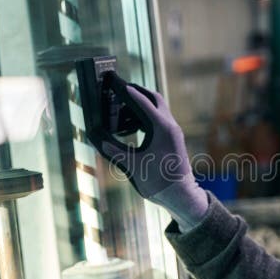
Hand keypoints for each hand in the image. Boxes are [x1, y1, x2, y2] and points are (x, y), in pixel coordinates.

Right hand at [90, 74, 207, 228]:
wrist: (181, 195)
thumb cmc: (158, 182)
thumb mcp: (133, 165)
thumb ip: (114, 151)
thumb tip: (98, 141)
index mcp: (162, 128)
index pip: (143, 102)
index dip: (128, 92)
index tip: (117, 83)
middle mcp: (171, 126)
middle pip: (154, 99)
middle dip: (137, 93)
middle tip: (120, 90)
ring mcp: (174, 132)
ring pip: (158, 109)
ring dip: (141, 106)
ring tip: (120, 112)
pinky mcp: (174, 139)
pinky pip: (159, 120)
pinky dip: (146, 117)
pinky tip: (131, 128)